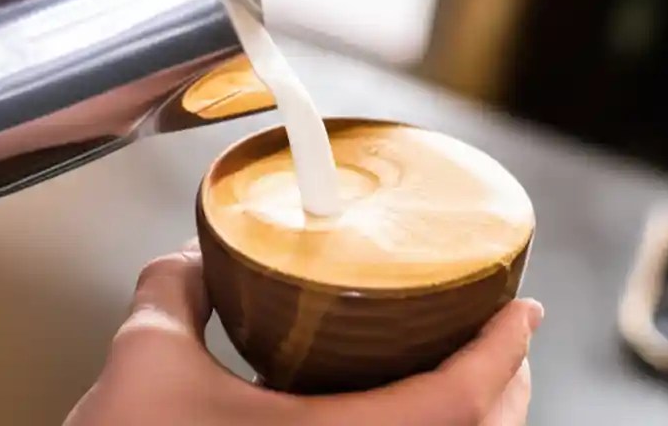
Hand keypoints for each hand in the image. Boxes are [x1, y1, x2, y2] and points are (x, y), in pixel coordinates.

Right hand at [65, 241, 541, 425]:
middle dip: (507, 385)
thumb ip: (172, 293)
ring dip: (477, 420)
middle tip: (505, 334)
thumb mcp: (143, 363)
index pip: (459, 403)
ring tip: (470, 374)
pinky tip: (402, 417)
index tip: (524, 308)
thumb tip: (189, 257)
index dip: (504, 351)